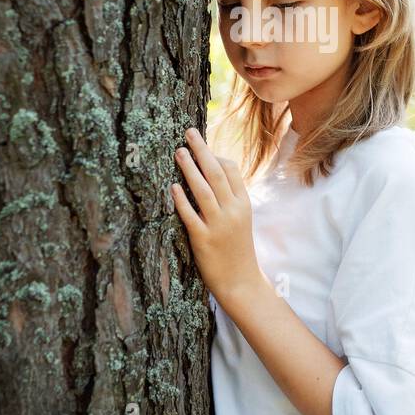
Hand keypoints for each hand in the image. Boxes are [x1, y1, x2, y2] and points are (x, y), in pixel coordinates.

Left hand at [171, 127, 263, 306]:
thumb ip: (230, 197)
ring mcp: (218, 225)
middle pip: (216, 173)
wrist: (241, 282)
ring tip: (178, 152)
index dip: (215, 154)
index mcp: (243, 204)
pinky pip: (190, 215)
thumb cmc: (237, 248)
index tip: (201, 146)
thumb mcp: (240, 219)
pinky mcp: (203, 240)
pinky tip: (172, 187)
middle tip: (188, 133)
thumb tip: (212, 172)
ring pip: (203, 190)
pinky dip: (181, 200)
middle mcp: (232, 211)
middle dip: (202, 150)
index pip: (230, 170)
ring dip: (189, 168)